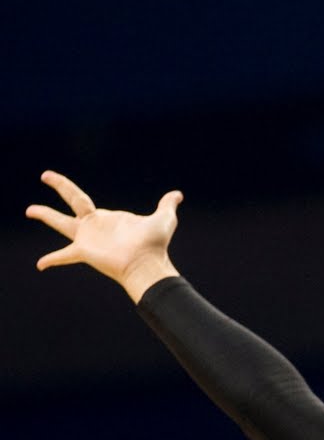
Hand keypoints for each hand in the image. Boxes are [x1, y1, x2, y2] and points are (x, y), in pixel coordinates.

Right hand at [27, 171, 183, 301]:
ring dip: (44, 215)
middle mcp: (95, 226)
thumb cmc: (155, 244)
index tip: (78, 193)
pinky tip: (40, 265)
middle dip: (60, 185)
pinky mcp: (85, 251)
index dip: (84, 197)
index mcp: (107, 218)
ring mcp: (88, 238)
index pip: (90, 204)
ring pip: (60, 222)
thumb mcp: (163, 219)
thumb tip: (177, 194)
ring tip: (29, 210)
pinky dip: (52, 260)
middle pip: (72, 201)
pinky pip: (64, 256)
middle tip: (45, 175)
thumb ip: (167, 205)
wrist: (148, 264)